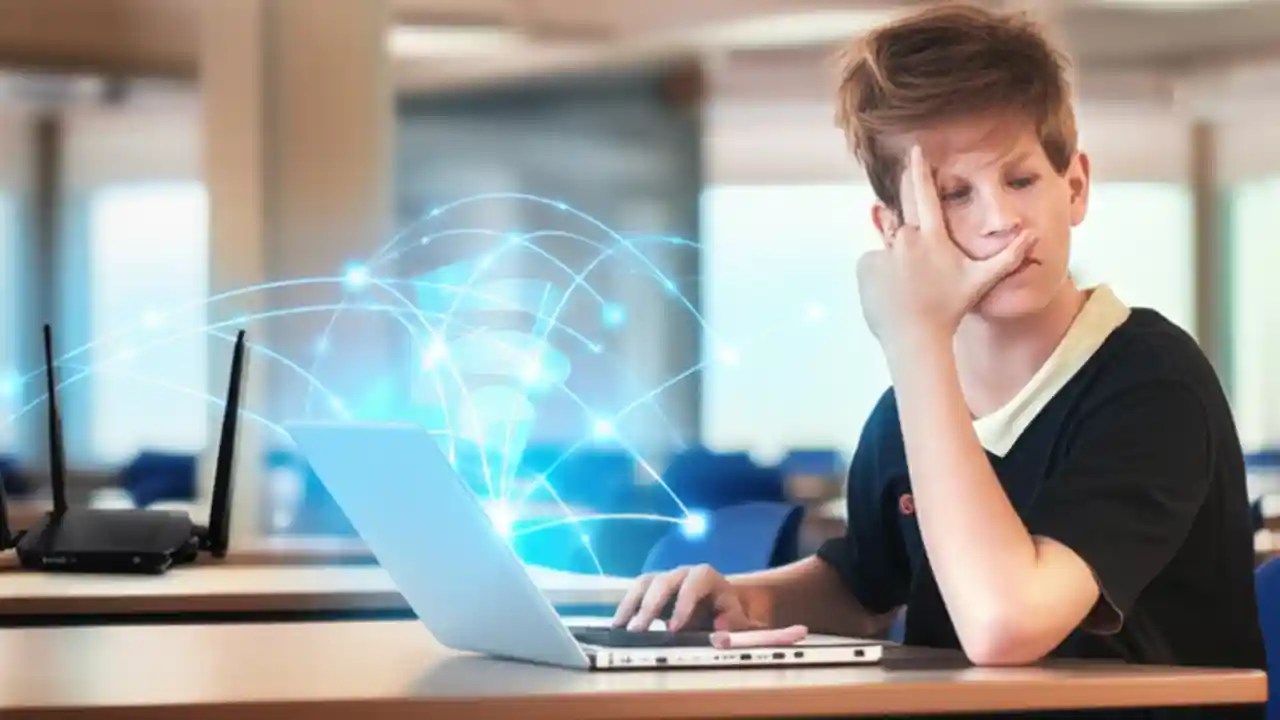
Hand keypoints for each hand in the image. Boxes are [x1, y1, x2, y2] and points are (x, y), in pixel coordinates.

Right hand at [611, 564, 765, 632]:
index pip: (694, 583)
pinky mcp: (651, 589)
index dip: (683, 603)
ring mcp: (665, 578)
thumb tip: (720, 633)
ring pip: (644, 583)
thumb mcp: (738, 623)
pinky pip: (636, 592)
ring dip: (631, 604)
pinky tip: (617, 626)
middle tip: (638, 630)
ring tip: (620, 627)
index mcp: (707, 577)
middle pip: (663, 581)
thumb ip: (734, 627)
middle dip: (650, 606)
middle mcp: (683, 573)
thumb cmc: (729, 615)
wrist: (719, 609)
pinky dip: (626, 608)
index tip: (673, 629)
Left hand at [856, 145, 1037, 351]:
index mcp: (932, 237)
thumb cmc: (950, 309)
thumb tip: (1034, 236)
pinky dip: (882, 273)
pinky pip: (875, 262)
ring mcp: (883, 252)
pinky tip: (893, 291)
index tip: (914, 150)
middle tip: (907, 216)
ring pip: (890, 245)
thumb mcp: (981, 280)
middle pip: (901, 212)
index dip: (919, 169)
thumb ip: (1007, 255)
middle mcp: (905, 239)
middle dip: (902, 205)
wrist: (916, 338)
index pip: (923, 193)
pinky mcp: (866, 267)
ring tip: (909, 282)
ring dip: (897, 256)